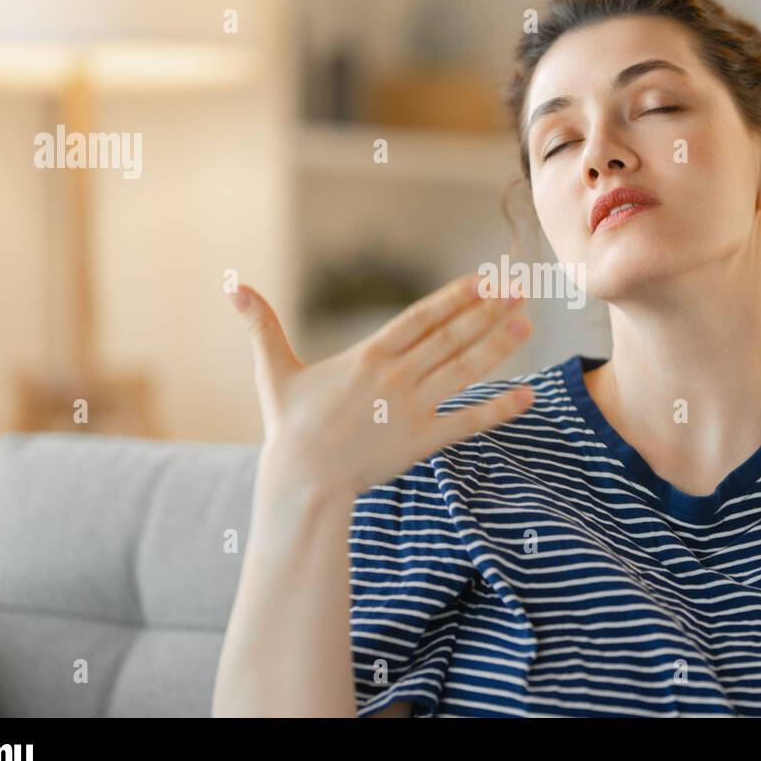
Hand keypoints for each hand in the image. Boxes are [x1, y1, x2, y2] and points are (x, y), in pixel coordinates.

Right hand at [229, 271, 534, 510]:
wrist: (302, 482)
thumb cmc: (289, 427)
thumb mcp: (274, 372)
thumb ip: (262, 327)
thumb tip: (233, 286)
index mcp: (368, 357)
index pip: (420, 317)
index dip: (455, 296)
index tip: (483, 278)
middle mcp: (395, 378)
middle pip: (451, 337)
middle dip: (488, 311)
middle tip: (519, 290)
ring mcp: (412, 410)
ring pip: (464, 371)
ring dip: (499, 346)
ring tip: (526, 323)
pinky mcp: (422, 442)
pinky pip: (468, 422)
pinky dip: (499, 409)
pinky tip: (527, 396)